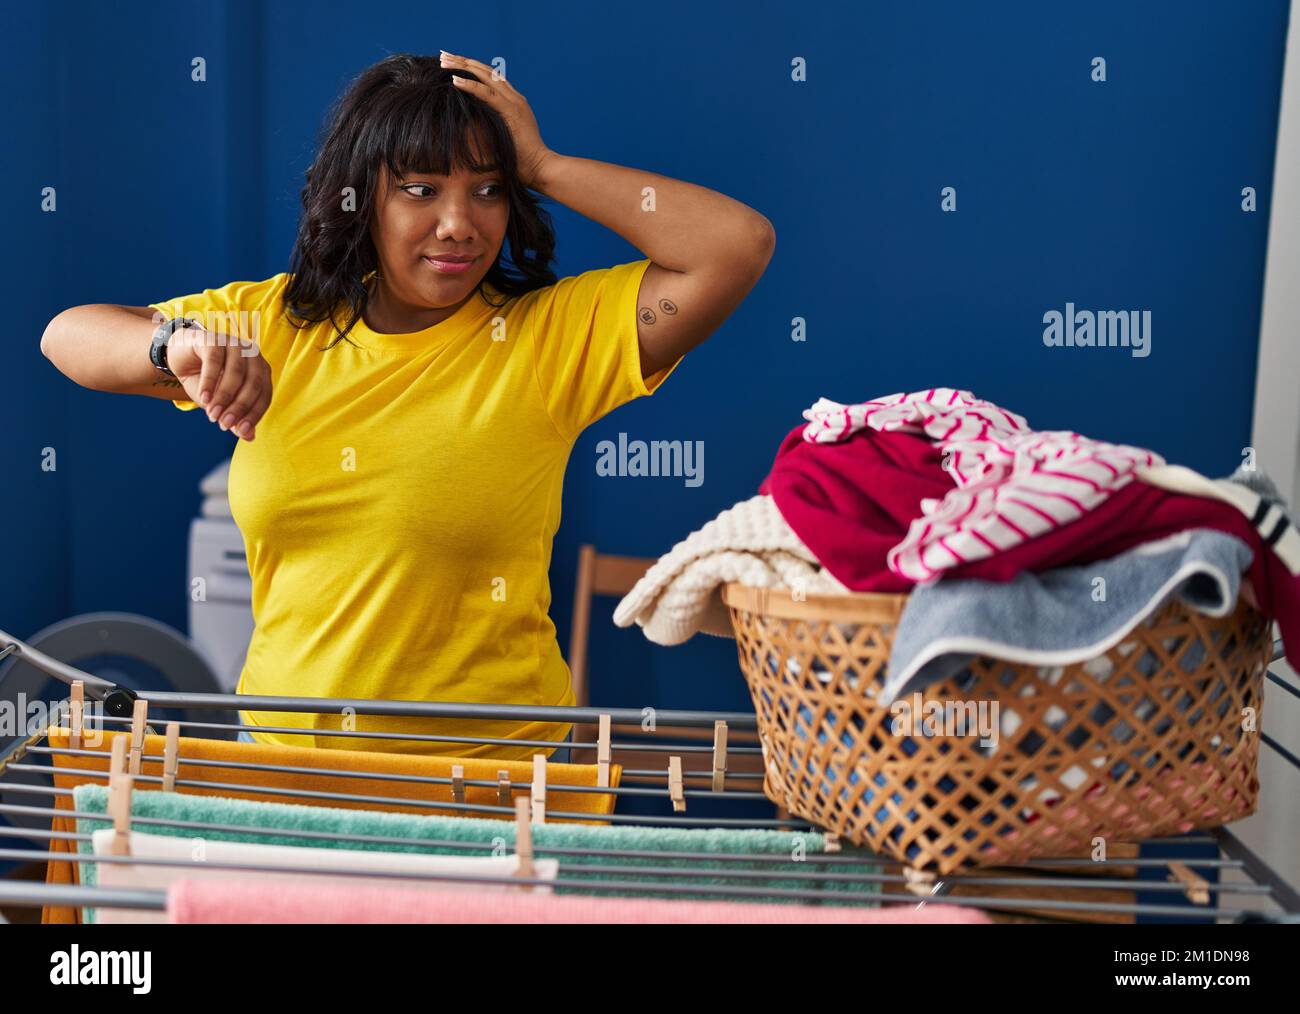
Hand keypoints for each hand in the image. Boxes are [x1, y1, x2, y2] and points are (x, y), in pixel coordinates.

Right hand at [166, 324, 272, 440]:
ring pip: (236, 372)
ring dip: (224, 396)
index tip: (242, 432)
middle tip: (224, 425)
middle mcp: (251, 354)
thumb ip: (235, 417)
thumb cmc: (205, 381)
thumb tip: (249, 437)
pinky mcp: (213, 338)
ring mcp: (233, 343)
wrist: (179, 357)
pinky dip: (209, 381)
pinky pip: (214, 361)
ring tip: (212, 414)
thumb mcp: (219, 402)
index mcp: (260, 369)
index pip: (264, 394)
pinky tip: (203, 397)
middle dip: (239, 407)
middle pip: (253, 383)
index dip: (254, 414)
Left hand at [439, 50, 554, 188]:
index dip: (471, 69)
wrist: (540, 169)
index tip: (452, 64)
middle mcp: (515, 98)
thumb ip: (492, 129)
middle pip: (487, 72)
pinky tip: (454, 79)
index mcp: (514, 103)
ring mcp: (515, 103)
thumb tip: (472, 132)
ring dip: (464, 67)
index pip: (490, 78)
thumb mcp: (502, 140)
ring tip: (445, 61)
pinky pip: (487, 93)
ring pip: (486, 77)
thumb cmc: (521, 162)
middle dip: (464, 61)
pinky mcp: (512, 112)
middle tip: (443, 55)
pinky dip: (471, 85)